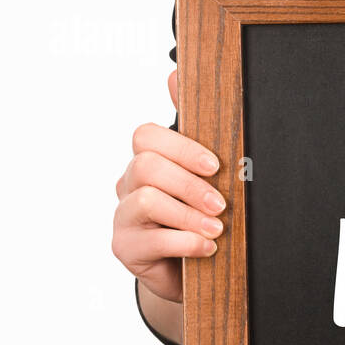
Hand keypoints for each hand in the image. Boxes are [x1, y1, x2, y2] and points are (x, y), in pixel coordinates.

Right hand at [111, 70, 225, 302]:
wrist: (192, 270)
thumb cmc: (200, 216)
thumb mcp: (205, 176)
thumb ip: (195, 131)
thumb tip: (175, 74)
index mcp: (148, 161)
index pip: (147, 137)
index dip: (181, 147)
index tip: (215, 165)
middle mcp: (129, 184)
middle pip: (146, 165)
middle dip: (189, 184)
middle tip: (221, 204)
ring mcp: (123, 216)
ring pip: (147, 199)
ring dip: (189, 214)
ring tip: (217, 229)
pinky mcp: (125, 247)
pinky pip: (151, 239)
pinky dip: (185, 242)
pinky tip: (206, 248)